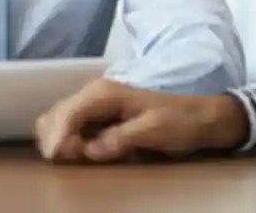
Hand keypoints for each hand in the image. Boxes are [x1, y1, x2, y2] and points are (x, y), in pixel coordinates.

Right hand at [35, 79, 248, 162]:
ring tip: (76, 158)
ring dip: (58, 140)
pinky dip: (66, 140)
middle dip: (54, 139)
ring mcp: (94, 104)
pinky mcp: (98, 116)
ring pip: (58, 120)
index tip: (57, 158)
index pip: (67, 113)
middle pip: (55, 115)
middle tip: (72, 161)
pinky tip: (80, 153)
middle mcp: (93, 94)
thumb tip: (90, 150)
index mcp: (103, 94)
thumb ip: (120, 138)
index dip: (57, 136)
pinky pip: (70, 126)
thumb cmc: (179, 121)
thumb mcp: (154, 130)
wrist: (201, 116)